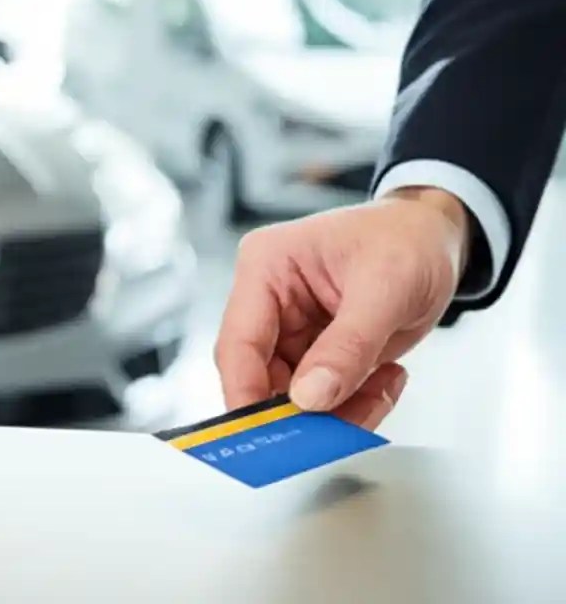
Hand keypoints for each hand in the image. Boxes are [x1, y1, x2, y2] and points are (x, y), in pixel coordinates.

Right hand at [214, 187, 470, 429]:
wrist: (435, 238)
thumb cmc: (407, 238)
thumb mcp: (385, 288)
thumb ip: (348, 345)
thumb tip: (310, 396)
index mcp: (266, 267)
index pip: (239, 341)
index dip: (247, 392)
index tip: (265, 436)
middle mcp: (269, 300)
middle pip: (260, 376)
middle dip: (301, 408)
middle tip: (337, 430)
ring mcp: (291, 329)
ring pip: (293, 394)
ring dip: (337, 408)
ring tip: (379, 389)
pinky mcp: (314, 351)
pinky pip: (323, 396)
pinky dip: (354, 402)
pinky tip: (384, 380)